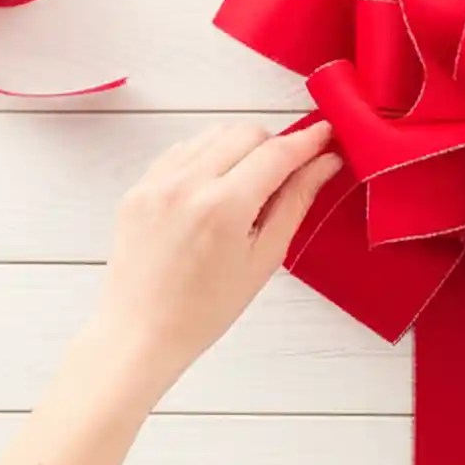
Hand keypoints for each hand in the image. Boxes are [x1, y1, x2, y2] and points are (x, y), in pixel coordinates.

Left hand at [95, 121, 341, 371]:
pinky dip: (207, 156)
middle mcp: (188, 184)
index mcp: (224, 207)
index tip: (325, 135)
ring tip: (248, 183)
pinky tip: (215, 186)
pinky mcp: (139, 186)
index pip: (277, 153)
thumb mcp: (265, 258)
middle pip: (246, 133)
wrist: (141, 331)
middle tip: (287, 172)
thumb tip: (324, 164)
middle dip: (274, 145)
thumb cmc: (206, 308)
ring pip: (214, 134)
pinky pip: (183, 150)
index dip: (307, 140)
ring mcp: (158, 182)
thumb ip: (296, 202)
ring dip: (240, 146)